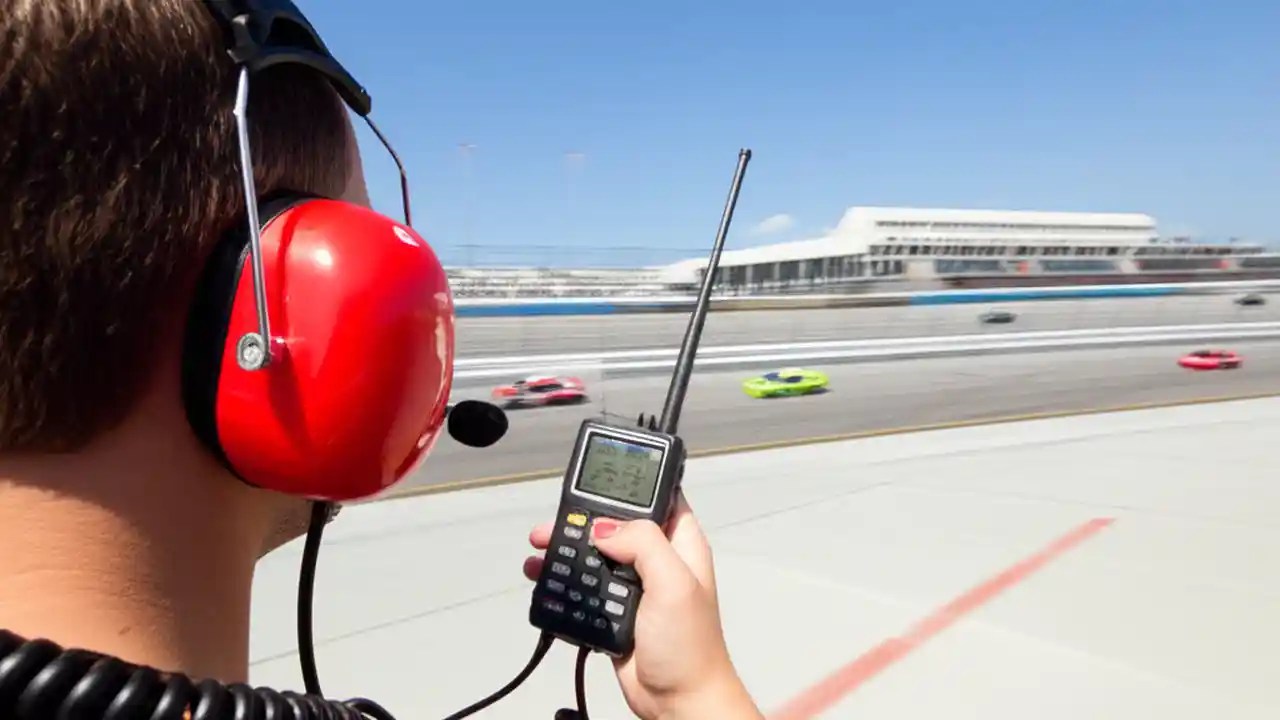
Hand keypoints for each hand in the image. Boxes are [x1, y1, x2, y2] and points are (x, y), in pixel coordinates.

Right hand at [523, 493, 760, 719]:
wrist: (678, 702)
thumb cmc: (692, 650)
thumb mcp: (674, 584)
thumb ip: (644, 544)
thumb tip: (606, 527)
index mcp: (680, 546)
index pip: (659, 497)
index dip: (633, 486)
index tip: (602, 477)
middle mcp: (657, 561)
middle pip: (616, 524)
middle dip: (585, 518)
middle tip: (558, 518)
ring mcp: (634, 587)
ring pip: (594, 555)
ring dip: (566, 549)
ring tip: (541, 545)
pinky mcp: (614, 612)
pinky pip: (583, 588)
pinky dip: (561, 582)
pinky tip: (544, 577)